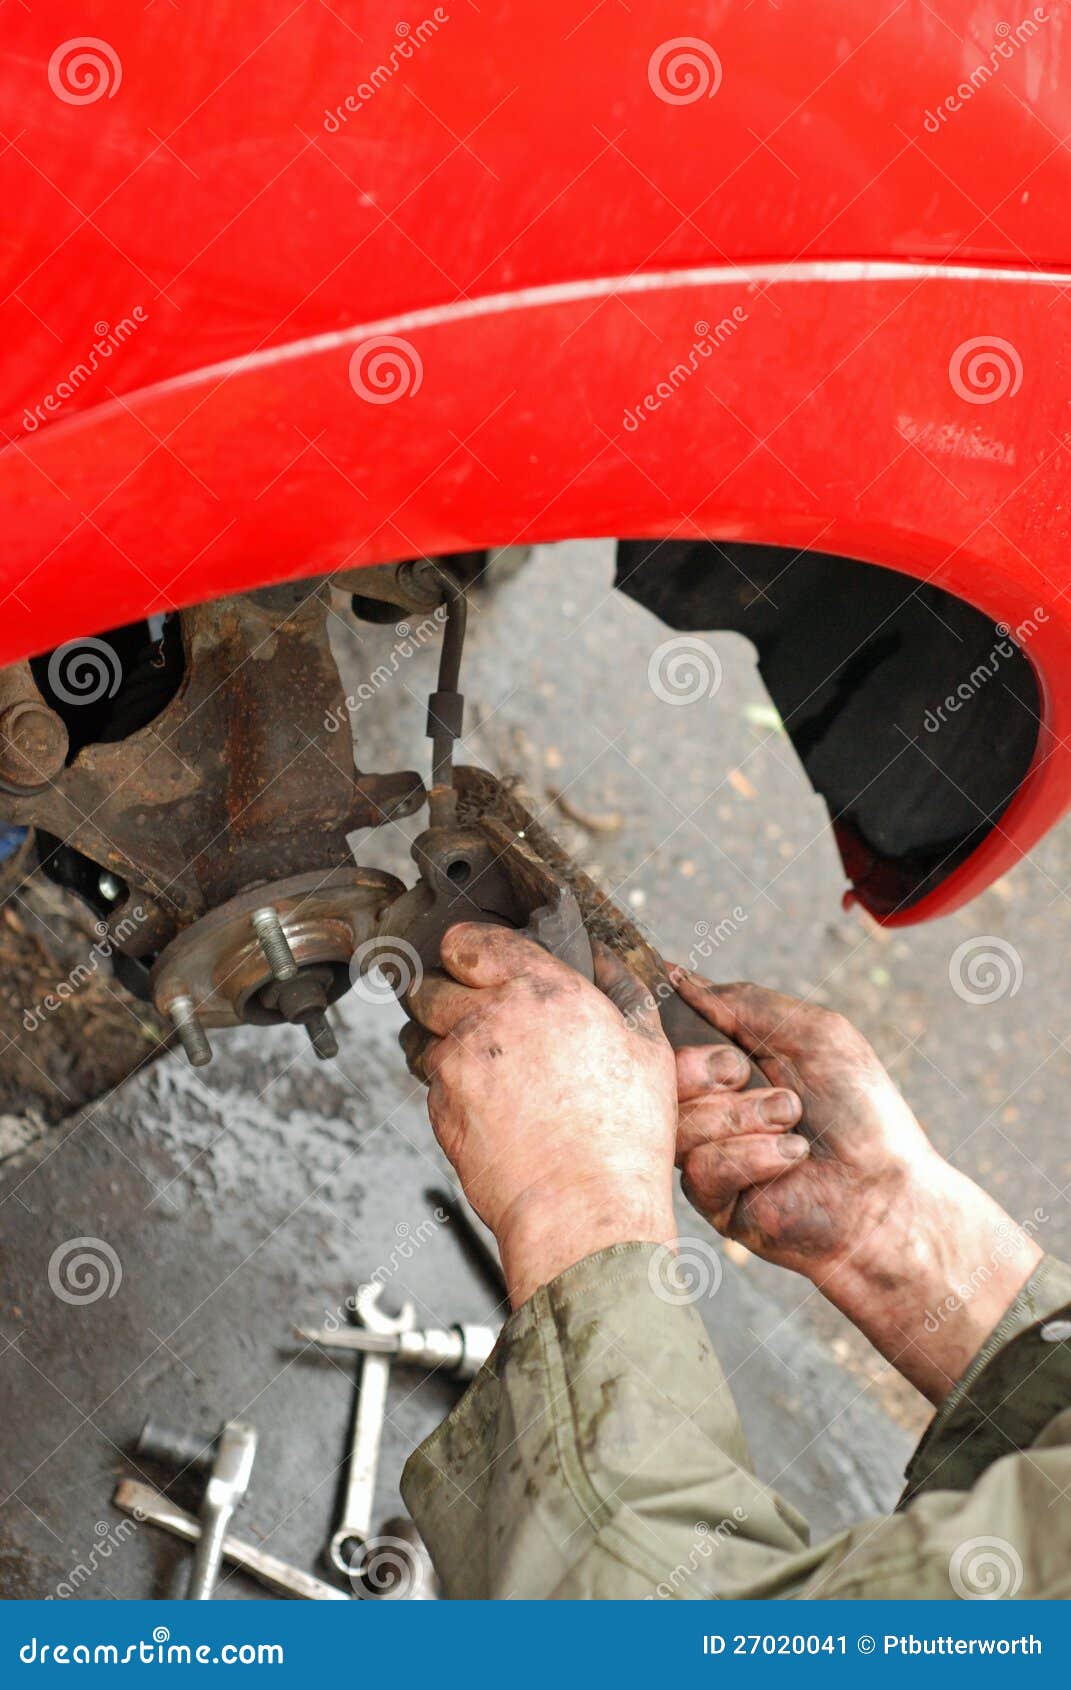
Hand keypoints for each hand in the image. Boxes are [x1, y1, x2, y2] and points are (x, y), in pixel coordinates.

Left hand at [406, 925, 677, 1307]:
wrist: (583, 1210)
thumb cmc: (624, 1135)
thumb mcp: (648, 1047)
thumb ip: (623, 987)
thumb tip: (603, 956)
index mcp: (544, 990)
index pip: (470, 941)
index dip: (468, 948)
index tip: (476, 960)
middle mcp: (489, 1017)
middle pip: (432, 984)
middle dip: (446, 992)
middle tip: (476, 1014)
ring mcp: (456, 1064)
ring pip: (422, 1033)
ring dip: (440, 1038)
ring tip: (481, 1064)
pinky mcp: (438, 1108)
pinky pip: (430, 1082)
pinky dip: (448, 1086)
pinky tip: (488, 1107)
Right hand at [669, 969, 1041, 1401]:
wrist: (888, 1193)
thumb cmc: (860, 1110)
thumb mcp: (813, 1034)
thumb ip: (744, 1002)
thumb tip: (676, 975)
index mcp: (728, 1061)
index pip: (669, 1032)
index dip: (666, 1020)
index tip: (673, 1009)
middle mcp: (710, 1104)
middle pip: (661, 1075)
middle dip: (708, 1068)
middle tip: (747, 1075)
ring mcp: (707, 1151)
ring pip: (680, 1121)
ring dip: (742, 1116)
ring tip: (791, 1121)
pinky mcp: (712, 1200)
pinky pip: (701, 1167)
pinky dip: (751, 1156)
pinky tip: (790, 1159)